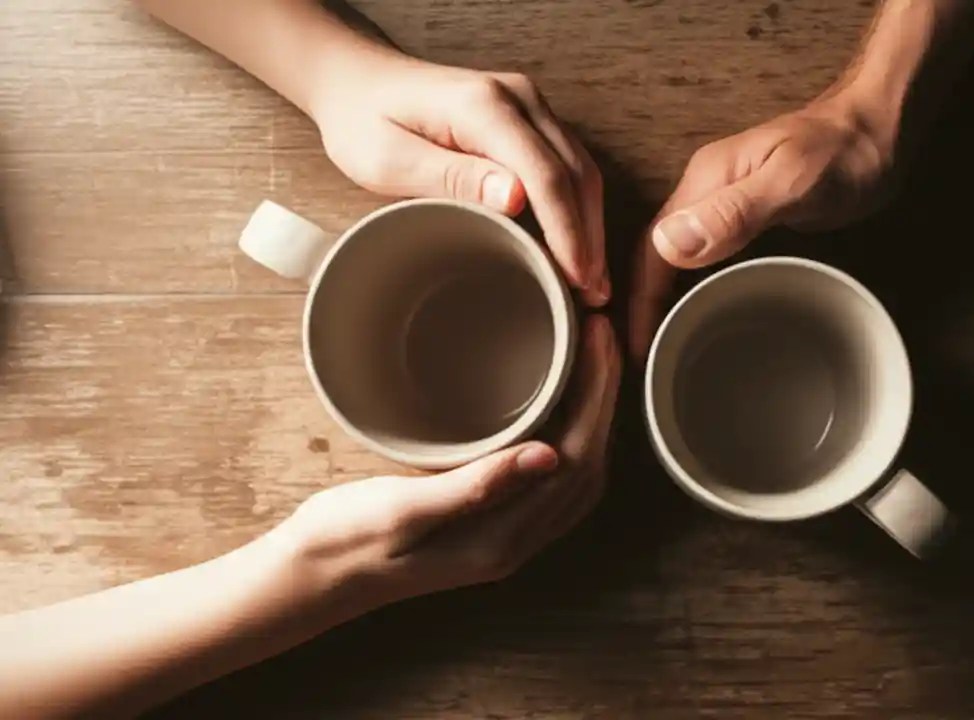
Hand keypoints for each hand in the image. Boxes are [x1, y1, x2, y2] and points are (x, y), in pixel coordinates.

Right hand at [273, 316, 621, 613]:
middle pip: (588, 463)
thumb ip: (475, 486)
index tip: (598, 338)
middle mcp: (516, 542)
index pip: (576, 459)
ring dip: (593, 415)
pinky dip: (570, 434)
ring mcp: (506, 536)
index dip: (596, 395)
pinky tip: (562, 405)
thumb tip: (549, 456)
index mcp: (501, 539)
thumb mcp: (402, 509)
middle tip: (603, 332)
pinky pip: (552, 477)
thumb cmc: (345, 541)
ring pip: (576, 472)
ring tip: (594, 358)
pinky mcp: (493, 525)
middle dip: (604, 396)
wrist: (311, 579)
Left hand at [310, 52, 608, 304]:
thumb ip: (452, 177)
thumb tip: (516, 197)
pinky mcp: (528, 118)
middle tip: (593, 294)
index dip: (568, 232)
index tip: (577, 278)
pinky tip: (577, 243)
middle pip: (575, 173)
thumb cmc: (364, 123)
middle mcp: (517, 98)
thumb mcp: (390, 159)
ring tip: (591, 280)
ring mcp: (527, 105)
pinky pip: (567, 163)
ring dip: (590, 224)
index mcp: (483, 107)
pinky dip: (578, 206)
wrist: (358, 82)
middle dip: (589, 236)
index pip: (546, 175)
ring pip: (580, 168)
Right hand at [628, 98, 897, 355]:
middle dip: (647, 308)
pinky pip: (711, 258)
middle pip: (659, 255)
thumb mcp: (792, 182)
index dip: (640, 301)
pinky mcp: (750, 217)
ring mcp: (727, 203)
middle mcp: (706, 192)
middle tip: (650, 362)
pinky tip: (710, 314)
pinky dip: (701, 289)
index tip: (638, 351)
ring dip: (670, 301)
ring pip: (682, 259)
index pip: (652, 247)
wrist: (880, 129)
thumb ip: (732, 212)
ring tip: (671, 349)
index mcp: (704, 182)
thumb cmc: (844, 153)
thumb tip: (667, 245)